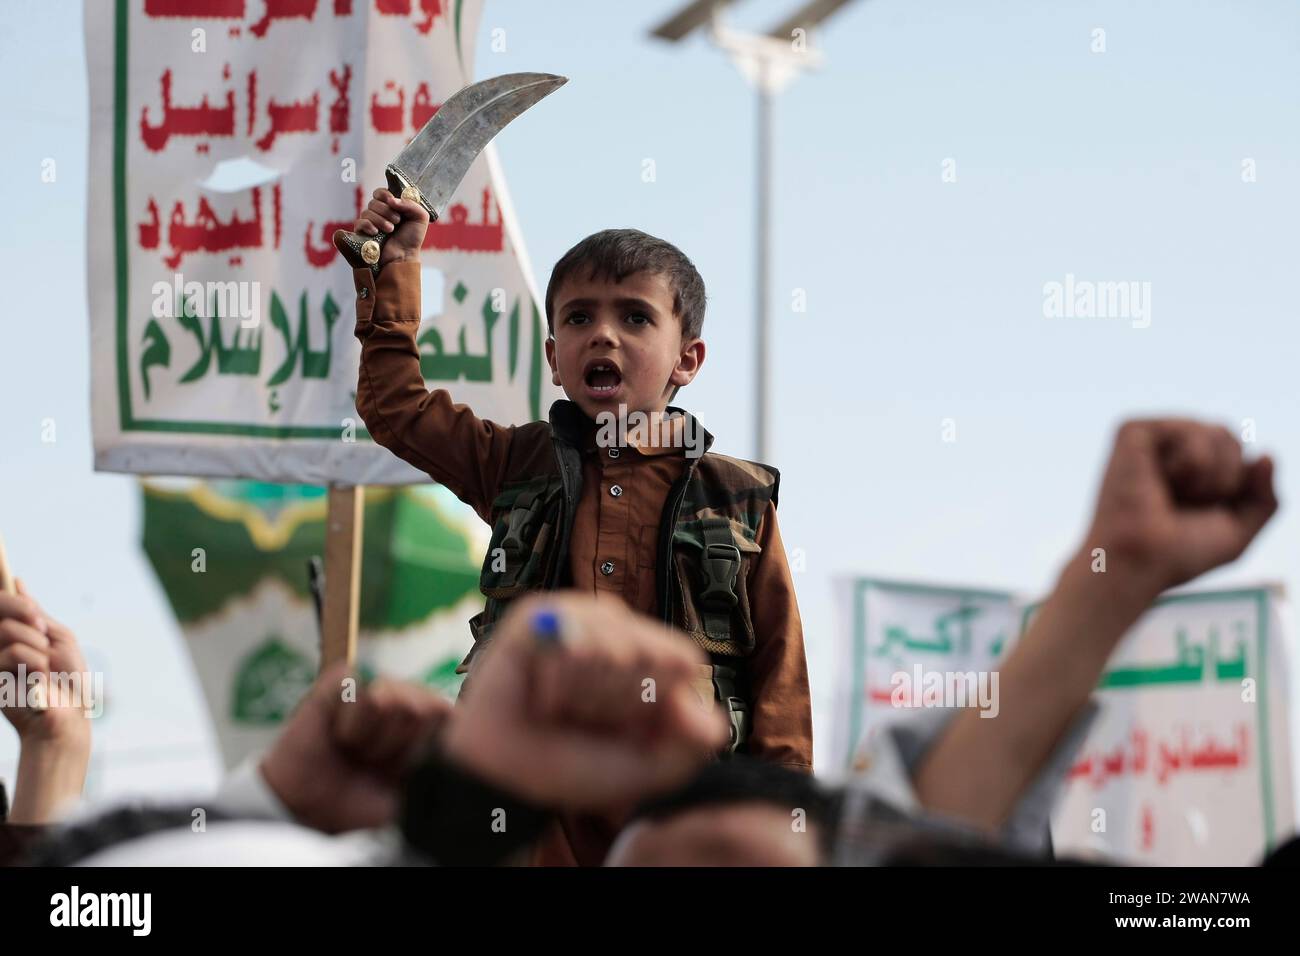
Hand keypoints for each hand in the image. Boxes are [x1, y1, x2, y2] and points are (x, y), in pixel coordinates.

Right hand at [0, 580, 91, 745]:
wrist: (66, 715)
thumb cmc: (68, 678)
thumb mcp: (59, 638)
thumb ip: (35, 614)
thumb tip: (17, 583)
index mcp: (18, 631)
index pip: (1, 603)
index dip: (14, 601)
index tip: (32, 609)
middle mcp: (2, 642)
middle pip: (0, 606)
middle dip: (28, 617)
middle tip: (45, 638)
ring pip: (8, 629)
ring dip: (37, 646)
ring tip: (45, 667)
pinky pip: (11, 652)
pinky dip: (34, 662)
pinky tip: (37, 678)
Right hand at [260, 665, 452, 832]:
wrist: (310, 811)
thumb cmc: (364, 804)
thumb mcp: (415, 795)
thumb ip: (446, 764)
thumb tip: (468, 735)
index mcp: (435, 724)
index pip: (456, 717)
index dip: (427, 750)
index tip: (406, 773)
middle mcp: (410, 699)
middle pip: (425, 707)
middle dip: (398, 747)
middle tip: (375, 763)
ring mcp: (376, 687)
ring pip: (392, 699)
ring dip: (370, 738)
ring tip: (357, 751)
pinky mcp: (341, 680)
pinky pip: (357, 689)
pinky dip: (347, 724)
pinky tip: (339, 735)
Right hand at [353, 187, 428, 267]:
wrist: (404, 256)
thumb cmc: (412, 238)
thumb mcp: (420, 218)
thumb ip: (411, 204)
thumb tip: (391, 200)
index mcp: (391, 207)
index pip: (380, 192)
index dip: (384, 194)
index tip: (391, 201)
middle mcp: (379, 213)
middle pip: (374, 201)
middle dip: (386, 210)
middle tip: (397, 221)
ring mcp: (370, 222)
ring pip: (367, 211)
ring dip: (380, 220)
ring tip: (390, 230)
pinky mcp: (363, 232)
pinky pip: (359, 222)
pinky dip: (368, 225)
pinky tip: (376, 232)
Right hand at [442, 594, 728, 812]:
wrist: (505, 779)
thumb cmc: (571, 768)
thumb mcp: (643, 769)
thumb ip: (687, 748)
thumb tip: (714, 722)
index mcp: (650, 662)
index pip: (684, 658)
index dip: (658, 698)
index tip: (628, 726)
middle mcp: (617, 634)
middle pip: (650, 650)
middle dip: (619, 699)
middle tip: (585, 719)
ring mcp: (578, 619)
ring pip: (613, 640)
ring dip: (586, 690)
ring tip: (558, 707)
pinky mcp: (537, 616)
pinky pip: (571, 632)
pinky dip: (559, 675)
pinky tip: (542, 693)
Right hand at [1083, 419, 1277, 599]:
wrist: (1141, 562)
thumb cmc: (1179, 555)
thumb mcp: (1237, 531)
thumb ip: (1265, 497)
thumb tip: (1266, 455)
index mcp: (1185, 472)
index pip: (1235, 452)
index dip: (1236, 486)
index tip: (1202, 514)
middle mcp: (1166, 452)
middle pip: (1230, 438)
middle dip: (1228, 478)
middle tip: (1189, 504)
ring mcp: (1149, 440)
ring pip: (1218, 432)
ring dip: (1212, 475)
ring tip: (1175, 494)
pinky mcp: (1132, 433)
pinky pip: (1192, 430)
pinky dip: (1194, 463)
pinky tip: (1162, 479)